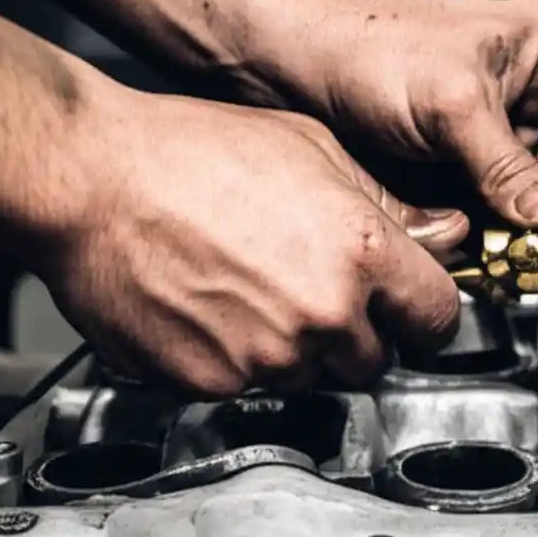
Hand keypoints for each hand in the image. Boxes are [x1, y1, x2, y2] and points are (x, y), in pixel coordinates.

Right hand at [38, 90, 466, 395]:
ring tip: (252, 289)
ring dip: (298, 349)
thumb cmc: (193, 153)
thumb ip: (389, 205)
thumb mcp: (314, 149)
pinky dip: (238, 360)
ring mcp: (267, 356)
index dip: (424, 312)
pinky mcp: (213, 383)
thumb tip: (444, 235)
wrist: (93, 182)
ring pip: (312, 378)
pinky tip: (214, 308)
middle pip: (377, 360)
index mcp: (362, 252)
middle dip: (358, 333)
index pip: (438, 319)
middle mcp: (324, 314)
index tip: (410, 308)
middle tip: (316, 289)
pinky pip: (249, 387)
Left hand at [247, 0, 537, 251]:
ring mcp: (490, 134)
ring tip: (507, 258)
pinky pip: (491, 214)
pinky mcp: (457, 168)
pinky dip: (488, 240)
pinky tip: (475, 255)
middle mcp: (524, 93)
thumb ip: (504, 164)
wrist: (288, 62)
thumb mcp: (450, 104)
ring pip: (531, 200)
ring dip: (522, 234)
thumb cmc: (363, 46)